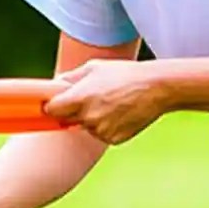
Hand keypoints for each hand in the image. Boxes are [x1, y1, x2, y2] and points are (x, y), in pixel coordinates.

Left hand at [43, 60, 172, 144]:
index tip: (55, 103)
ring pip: (86, 128)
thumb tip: (54, 85)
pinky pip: (101, 135)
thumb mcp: (94, 67)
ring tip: (111, 103)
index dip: (53, 106)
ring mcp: (100, 130)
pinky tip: (119, 113)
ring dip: (92, 119)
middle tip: (91, 99)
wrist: (156, 88)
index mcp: (80, 97)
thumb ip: (70, 77)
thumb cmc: (125, 74)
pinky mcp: (113, 139)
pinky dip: (106, 127)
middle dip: (73, 111)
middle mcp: (88, 117)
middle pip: (68, 120)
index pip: (52, 110)